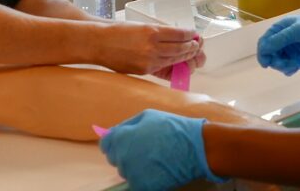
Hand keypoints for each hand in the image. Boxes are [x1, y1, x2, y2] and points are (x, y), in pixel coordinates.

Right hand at [96, 22, 199, 74]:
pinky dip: (172, 63)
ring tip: (190, 52)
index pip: (180, 34)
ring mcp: (149, 61)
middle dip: (191, 46)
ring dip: (185, 56)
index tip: (193, 33)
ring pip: (174, 59)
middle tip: (196, 44)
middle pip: (180, 48)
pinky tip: (176, 60)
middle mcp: (152, 47)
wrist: (99, 43)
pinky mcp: (144, 71)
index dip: (189, 34)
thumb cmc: (118, 31)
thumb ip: (159, 32)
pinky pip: (163, 67)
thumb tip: (178, 37)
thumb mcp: (141, 26)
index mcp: (152, 31)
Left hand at [100, 110, 225, 190]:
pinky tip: (156, 169)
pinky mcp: (142, 186)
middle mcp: (122, 157)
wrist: (193, 148)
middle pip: (115, 158)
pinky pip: (136, 183)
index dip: (113, 142)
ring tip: (152, 158)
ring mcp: (131, 174)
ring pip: (125, 171)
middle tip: (143, 149)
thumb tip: (115, 132)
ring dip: (134, 166)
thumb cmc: (171, 128)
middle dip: (124, 153)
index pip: (105, 144)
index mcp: (121, 138)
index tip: (123, 142)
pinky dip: (143, 178)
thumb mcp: (147, 116)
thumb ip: (127, 125)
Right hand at [256, 14, 299, 75]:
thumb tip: (263, 48)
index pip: (265, 39)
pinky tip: (294, 69)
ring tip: (292, 66)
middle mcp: (285, 38)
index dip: (262, 51)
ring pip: (277, 60)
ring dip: (281, 65)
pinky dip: (287, 69)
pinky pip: (287, 66)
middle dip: (273, 59)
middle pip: (270, 52)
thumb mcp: (299, 30)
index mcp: (283, 27)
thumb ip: (280, 39)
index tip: (265, 62)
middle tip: (282, 63)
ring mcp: (292, 50)